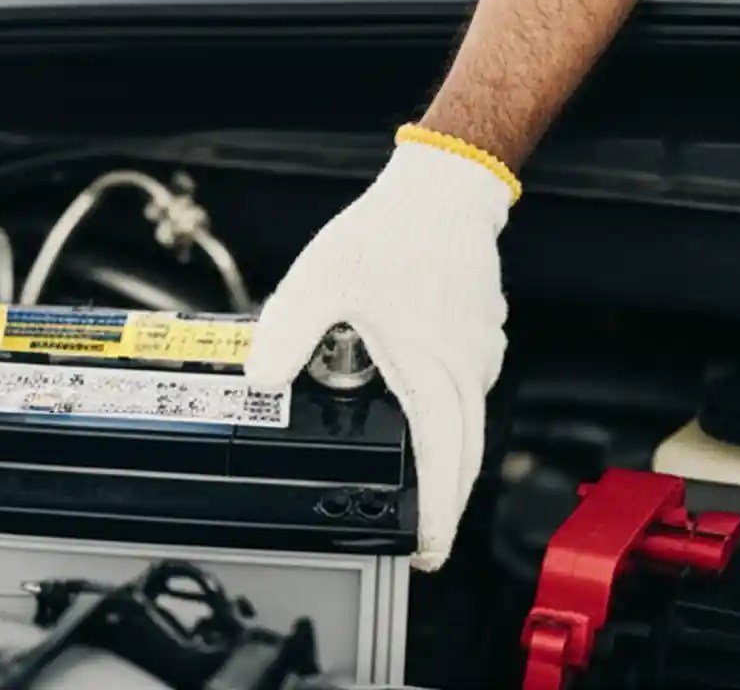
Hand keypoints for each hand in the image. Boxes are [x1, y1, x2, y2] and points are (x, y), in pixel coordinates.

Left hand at [243, 137, 514, 570]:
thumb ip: (285, 336)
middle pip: (464, 454)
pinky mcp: (479, 334)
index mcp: (429, 367)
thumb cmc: (389, 233)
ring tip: (419, 480)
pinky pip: (468, 389)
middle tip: (426, 535)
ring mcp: (478, 350)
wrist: (442, 190)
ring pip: (467, 421)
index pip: (442, 460)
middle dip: (445, 502)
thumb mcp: (318, 284)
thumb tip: (260, 380)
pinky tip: (422, 405)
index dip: (438, 514)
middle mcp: (463, 367)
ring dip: (447, 456)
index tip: (431, 549)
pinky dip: (450, 412)